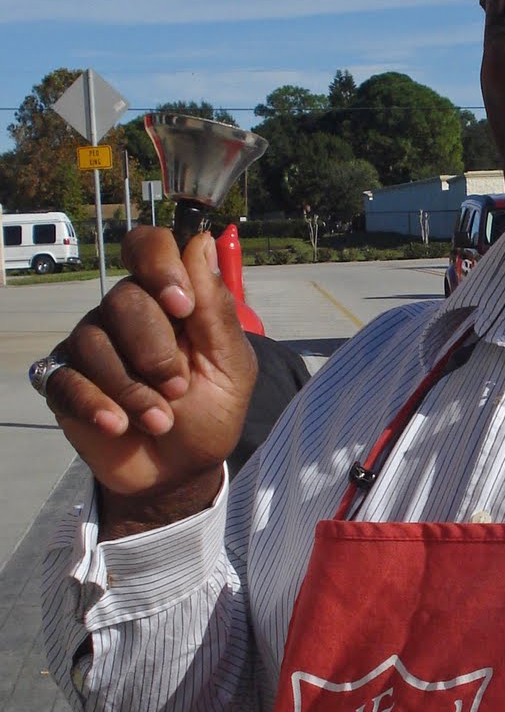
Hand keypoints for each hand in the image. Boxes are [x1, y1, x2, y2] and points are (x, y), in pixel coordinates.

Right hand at [43, 227, 257, 526]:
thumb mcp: (231, 367)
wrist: (182, 469)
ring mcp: (91, 346)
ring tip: (161, 421)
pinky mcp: (66, 383)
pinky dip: (96, 405)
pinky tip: (118, 425)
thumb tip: (201, 242)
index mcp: (167, 299)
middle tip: (178, 387)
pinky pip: (66, 381)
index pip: (149, 247)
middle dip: (156, 348)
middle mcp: (123, 314)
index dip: (160, 266)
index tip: (183, 306)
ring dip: (133, 389)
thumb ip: (216, 310)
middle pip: (123, 298)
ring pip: (94, 342)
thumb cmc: (210, 412)